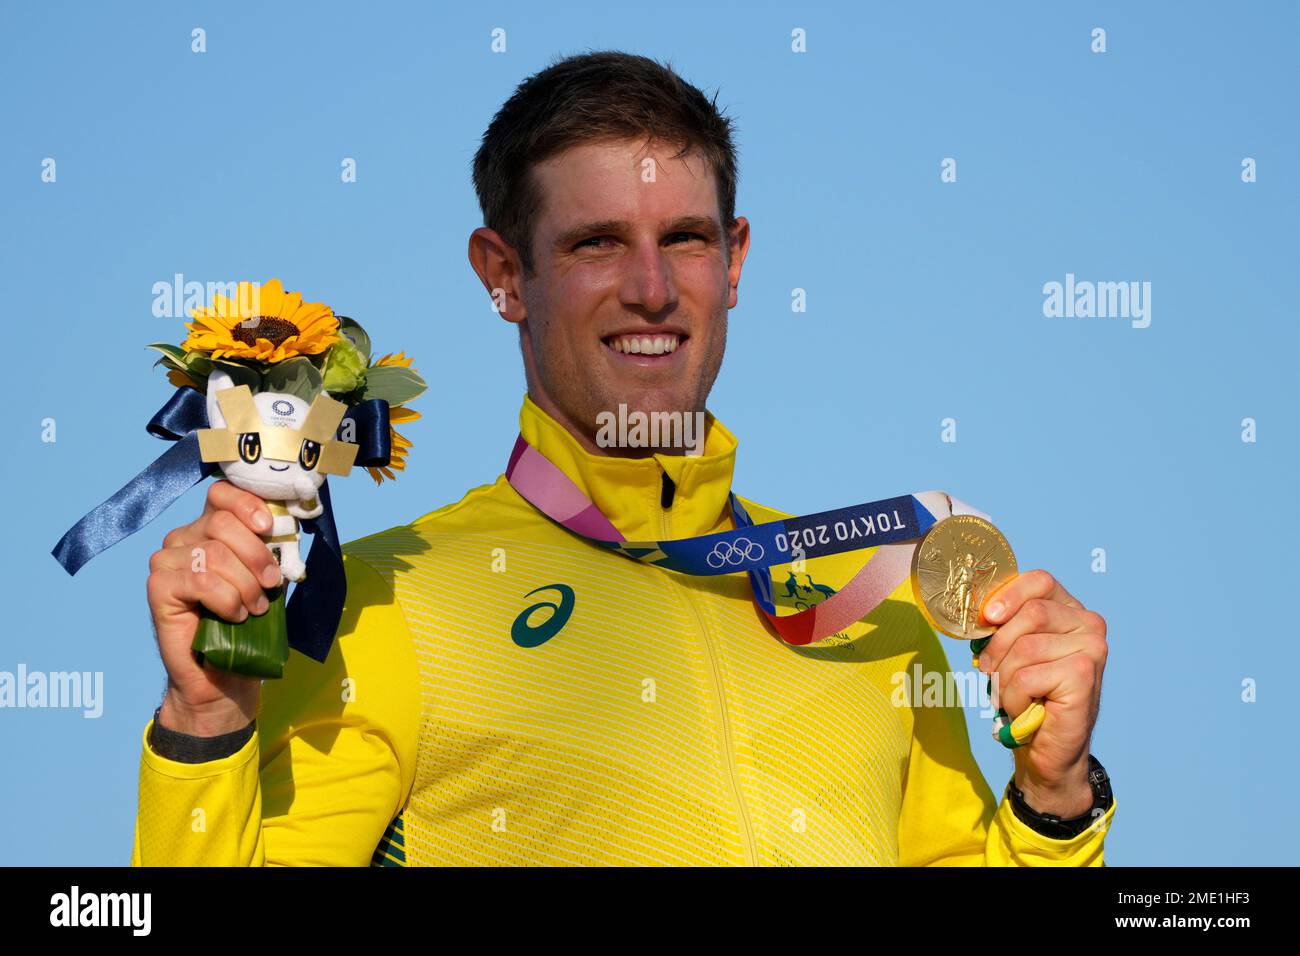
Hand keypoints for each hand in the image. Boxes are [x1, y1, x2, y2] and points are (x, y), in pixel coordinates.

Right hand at [146, 480, 281, 733]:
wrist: (223, 675)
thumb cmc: (246, 623)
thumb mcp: (265, 577)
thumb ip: (268, 548)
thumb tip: (284, 527)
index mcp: (208, 529)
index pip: (221, 494)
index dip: (248, 505)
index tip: (270, 529)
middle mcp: (183, 539)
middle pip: (222, 524)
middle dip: (256, 556)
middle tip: (270, 585)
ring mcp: (166, 562)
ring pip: (214, 555)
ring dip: (245, 585)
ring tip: (253, 608)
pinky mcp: (157, 587)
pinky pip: (200, 581)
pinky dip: (227, 600)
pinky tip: (234, 616)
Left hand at [977, 569, 1107, 817]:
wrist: (1047, 750)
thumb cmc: (1028, 696)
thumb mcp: (1012, 651)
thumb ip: (1003, 624)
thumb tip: (979, 611)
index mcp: (1070, 610)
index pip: (1040, 580)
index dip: (1008, 594)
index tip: (986, 617)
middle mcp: (1089, 625)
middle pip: (1030, 614)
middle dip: (999, 646)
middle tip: (989, 670)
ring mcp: (1092, 650)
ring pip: (1024, 648)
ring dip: (1005, 679)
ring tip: (1015, 695)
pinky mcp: (1084, 676)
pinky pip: (1026, 677)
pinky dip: (1014, 698)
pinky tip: (1027, 709)